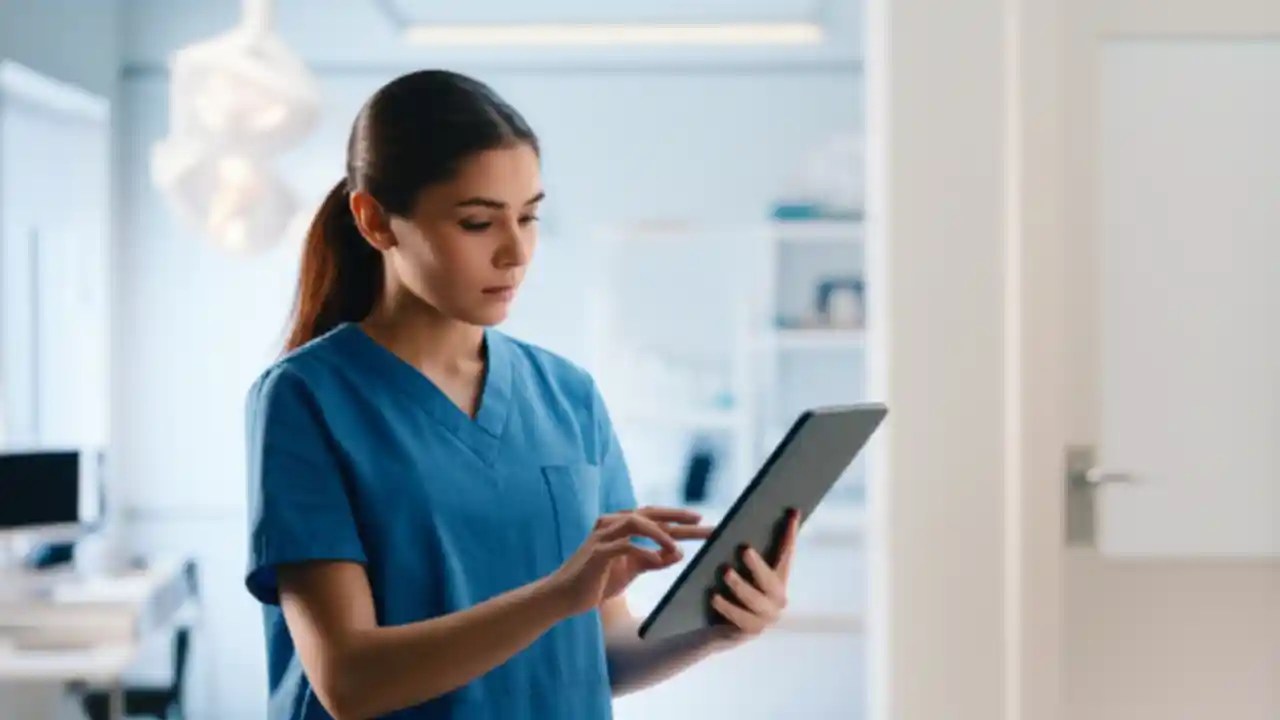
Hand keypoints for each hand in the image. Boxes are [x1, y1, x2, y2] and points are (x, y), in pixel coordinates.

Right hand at [546, 507, 713, 617]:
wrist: (564, 597)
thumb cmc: (597, 581)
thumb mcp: (632, 570)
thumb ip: (653, 560)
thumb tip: (679, 553)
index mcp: (621, 527)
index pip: (654, 516)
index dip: (678, 517)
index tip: (702, 521)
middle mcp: (611, 524)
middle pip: (649, 514)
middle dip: (677, 517)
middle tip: (701, 521)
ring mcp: (602, 536)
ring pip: (635, 522)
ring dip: (659, 533)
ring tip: (677, 546)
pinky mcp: (596, 553)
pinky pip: (624, 546)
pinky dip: (643, 551)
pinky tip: (658, 560)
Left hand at [709, 508, 800, 643]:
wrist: (709, 627)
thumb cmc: (723, 588)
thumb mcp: (733, 567)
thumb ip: (741, 553)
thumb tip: (739, 527)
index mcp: (776, 578)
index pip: (786, 553)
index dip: (789, 533)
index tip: (792, 510)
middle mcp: (778, 599)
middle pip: (769, 580)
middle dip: (757, 564)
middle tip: (744, 549)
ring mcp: (766, 618)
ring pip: (754, 600)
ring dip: (739, 585)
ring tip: (724, 572)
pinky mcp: (750, 632)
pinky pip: (739, 619)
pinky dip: (726, 606)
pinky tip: (713, 596)